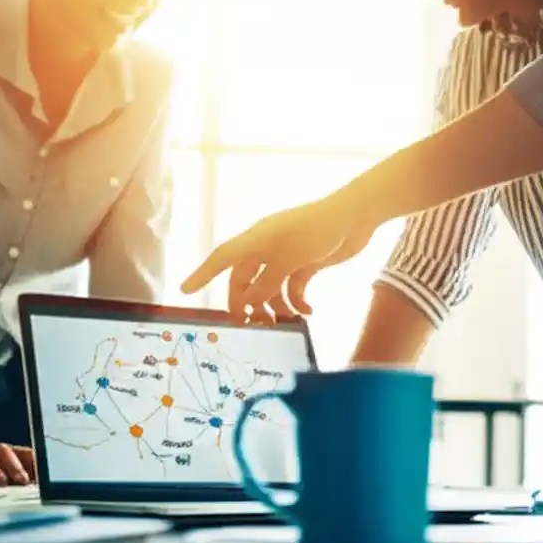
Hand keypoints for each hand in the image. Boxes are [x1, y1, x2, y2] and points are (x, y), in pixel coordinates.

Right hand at [181, 196, 375, 322]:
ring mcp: (287, 255)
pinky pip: (293, 287)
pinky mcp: (307, 262)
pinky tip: (307, 312)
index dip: (202, 274)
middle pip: (246, 279)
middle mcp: (267, 247)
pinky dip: (297, 301)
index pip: (222, 258)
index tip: (185, 291)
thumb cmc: (318, 230)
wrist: (357, 216)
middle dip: (246, 303)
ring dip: (274, 306)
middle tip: (249, 327)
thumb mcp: (289, 259)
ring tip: (285, 323)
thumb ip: (267, 282)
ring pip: (270, 287)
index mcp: (256, 240)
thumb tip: (248, 302)